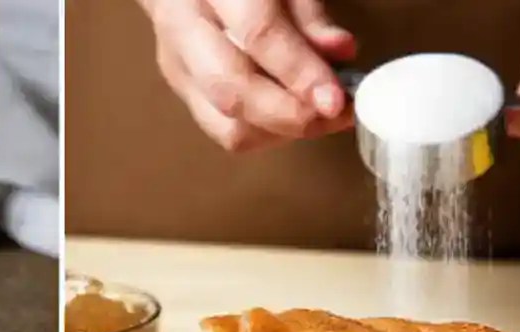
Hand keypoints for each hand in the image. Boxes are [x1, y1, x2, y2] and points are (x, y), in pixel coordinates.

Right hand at [139, 0, 356, 151]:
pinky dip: (265, 131)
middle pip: (230, 92)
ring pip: (225, 125)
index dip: (300, 73)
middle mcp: (182, 28)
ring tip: (319, 115)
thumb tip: (341, 51)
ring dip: (279, 131)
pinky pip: (223, 129)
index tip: (336, 99)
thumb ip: (307, 12)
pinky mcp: (182, 90)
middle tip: (334, 115)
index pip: (257, 36)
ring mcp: (177, 65)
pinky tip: (291, 115)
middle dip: (288, 116)